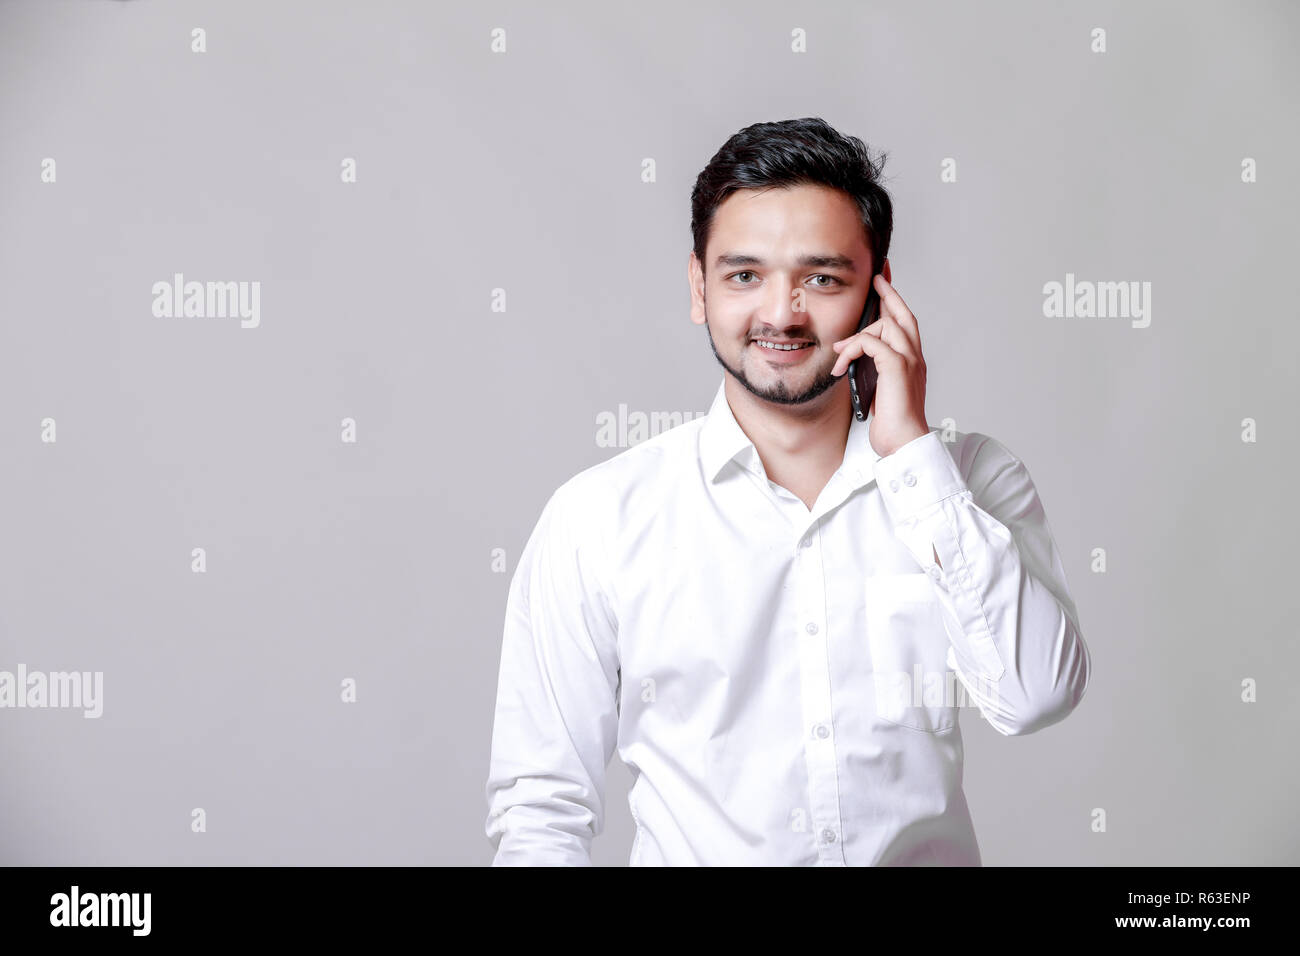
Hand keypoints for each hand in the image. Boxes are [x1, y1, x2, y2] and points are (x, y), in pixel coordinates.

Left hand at [830, 269, 928, 456]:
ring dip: (857, 336)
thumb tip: (854, 358)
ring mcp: (909, 360)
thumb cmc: (892, 422)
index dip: (896, 302)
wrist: (905, 442)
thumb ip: (873, 370)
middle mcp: (915, 357)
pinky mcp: (897, 367)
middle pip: (903, 314)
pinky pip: (871, 343)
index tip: (884, 286)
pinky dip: (852, 350)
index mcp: (913, 361)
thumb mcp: (879, 390)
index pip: (907, 324)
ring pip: (886, 324)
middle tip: (875, 278)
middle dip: (888, 292)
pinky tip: (840, 367)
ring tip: (839, 352)